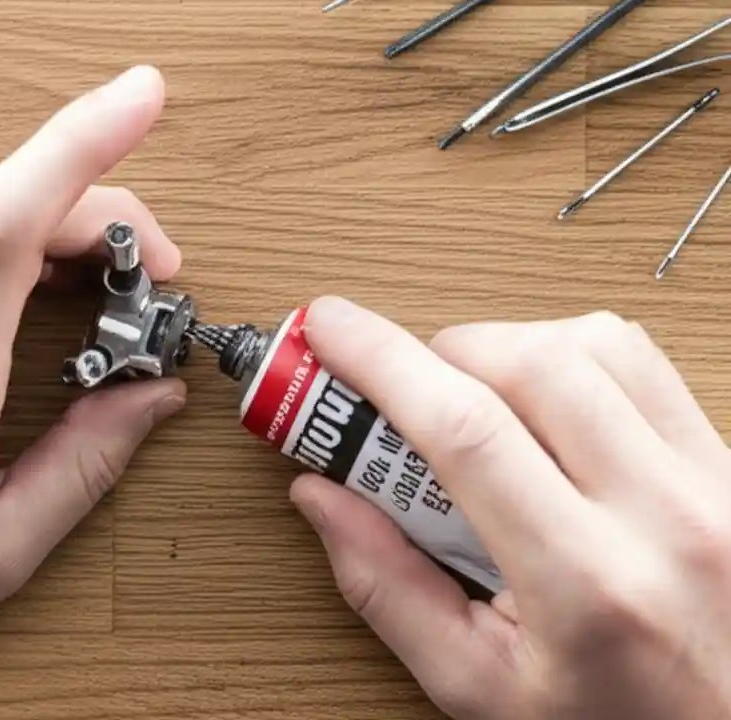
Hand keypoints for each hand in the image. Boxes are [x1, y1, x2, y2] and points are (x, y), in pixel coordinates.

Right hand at [292, 297, 730, 718]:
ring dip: (509, 348)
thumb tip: (320, 496)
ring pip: (597, 345)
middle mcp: (666, 519)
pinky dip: (576, 360)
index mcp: (588, 587)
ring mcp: (714, 486)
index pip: (467, 430)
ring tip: (471, 400)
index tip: (330, 329)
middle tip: (392, 390)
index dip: (381, 363)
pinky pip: (647, 367)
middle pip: (530, 364)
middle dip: (438, 352)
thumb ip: (388, 589)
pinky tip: (543, 407)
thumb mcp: (479, 688)